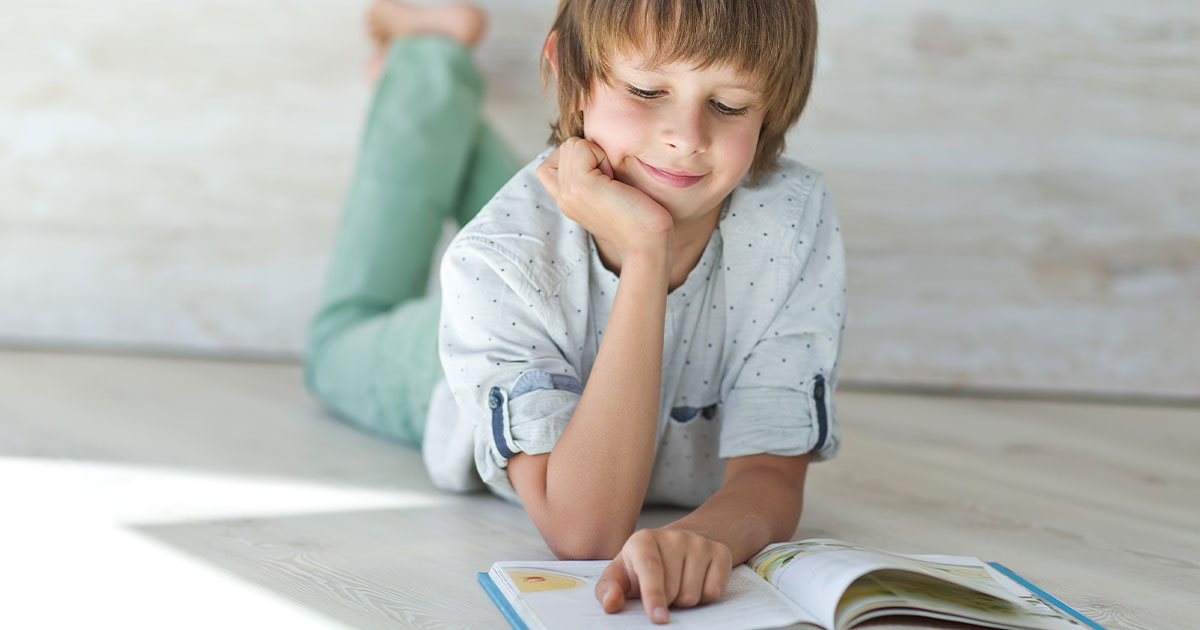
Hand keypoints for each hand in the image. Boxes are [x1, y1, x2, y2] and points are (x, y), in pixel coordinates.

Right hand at [536, 138, 673, 266]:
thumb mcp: (606, 193)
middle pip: (565, 148)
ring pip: (572, 145)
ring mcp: (567, 191)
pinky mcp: (580, 185)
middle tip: (611, 183)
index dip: (580, 159)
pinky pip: (581, 146)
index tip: (604, 182)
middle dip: (591, 154)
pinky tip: (615, 180)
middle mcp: (561, 196)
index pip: (551, 162)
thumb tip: (588, 145)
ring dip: (597, 154)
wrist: (647, 243)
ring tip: (613, 182)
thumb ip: (590, 175)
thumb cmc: (639, 216)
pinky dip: (601, 155)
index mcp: (566, 199)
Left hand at [594, 528, 732, 623]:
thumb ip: (609, 590)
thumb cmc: (642, 567)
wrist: (676, 545)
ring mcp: (699, 542)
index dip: (653, 596)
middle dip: (667, 601)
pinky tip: (696, 582)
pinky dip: (705, 597)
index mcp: (643, 540)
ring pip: (694, 594)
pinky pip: (714, 591)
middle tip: (663, 590)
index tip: (658, 618)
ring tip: (677, 585)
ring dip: (684, 600)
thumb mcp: (620, 575)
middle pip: (674, 590)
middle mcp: (674, 536)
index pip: (651, 569)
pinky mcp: (720, 551)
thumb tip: (611, 604)